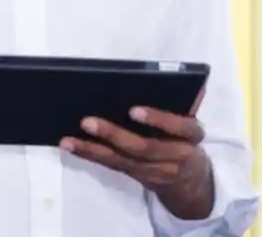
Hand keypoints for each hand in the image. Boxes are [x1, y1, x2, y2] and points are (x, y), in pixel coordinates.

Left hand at [60, 93, 214, 219]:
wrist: (191, 182)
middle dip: (114, 135)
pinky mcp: (138, 177)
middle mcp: (176, 156)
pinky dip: (91, 156)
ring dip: (93, 150)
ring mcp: (156, 171)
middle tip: (87, 121)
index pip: (181, 127)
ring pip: (123, 161)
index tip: (133, 110)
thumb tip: (190, 80)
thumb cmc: (184, 138)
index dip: (158, 119)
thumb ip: (185, 104)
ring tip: (69, 139)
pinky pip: (113, 166)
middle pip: (144, 147)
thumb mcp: (190, 123)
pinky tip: (71, 146)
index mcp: (192, 136)